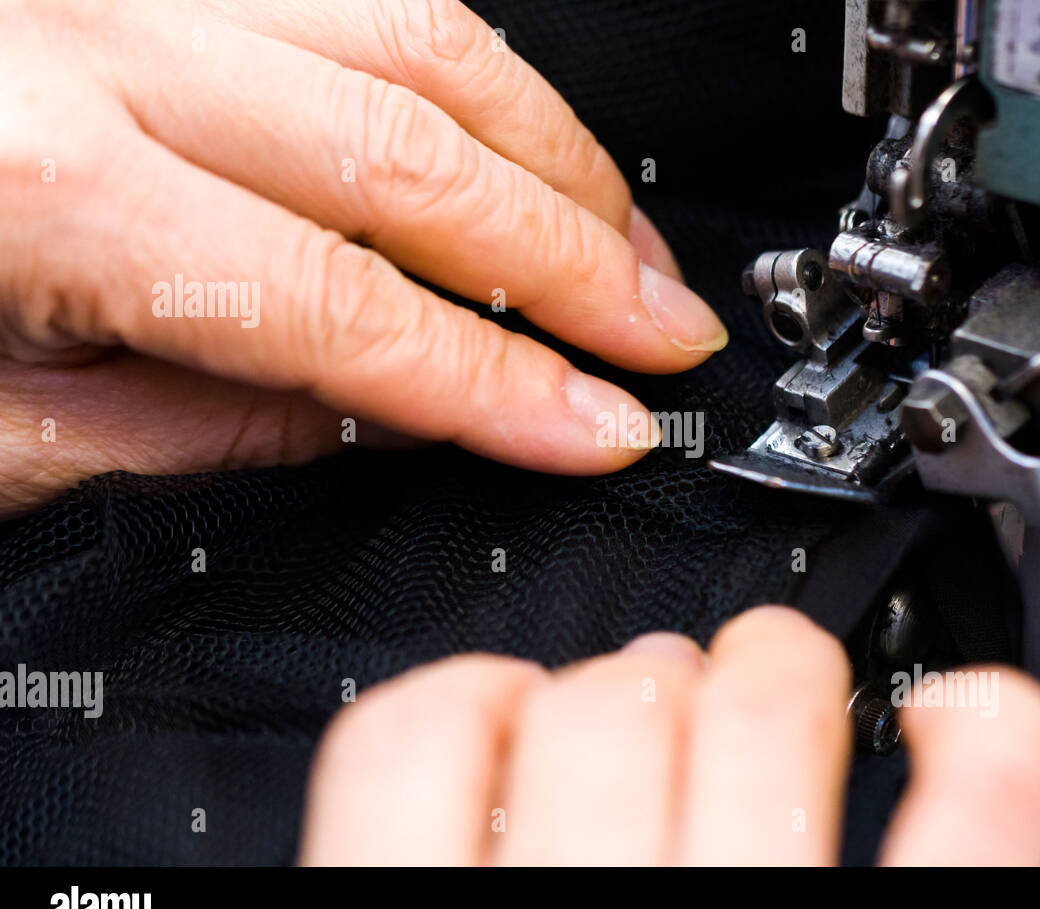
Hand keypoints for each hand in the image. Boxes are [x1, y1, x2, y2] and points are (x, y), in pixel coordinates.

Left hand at [0, 0, 725, 516]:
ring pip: (422, 36)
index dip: (499, 384)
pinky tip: (526, 130)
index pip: (349, 308)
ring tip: (628, 237)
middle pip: (417, 155)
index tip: (597, 425)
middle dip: (574, 259)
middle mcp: (99, 38)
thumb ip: (199, 425)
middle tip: (664, 327)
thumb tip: (368, 410)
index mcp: (44, 181)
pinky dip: (474, 63)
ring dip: (557, 149)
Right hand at [299, 606, 1039, 865]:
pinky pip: (979, 808)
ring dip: (766, 667)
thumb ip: (410, 861)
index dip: (462, 696)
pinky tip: (965, 719)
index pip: (418, 733)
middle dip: (628, 677)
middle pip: (603, 694)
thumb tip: (416, 787)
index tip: (501, 705)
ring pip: (765, 697)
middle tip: (650, 706)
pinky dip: (990, 735)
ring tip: (773, 687)